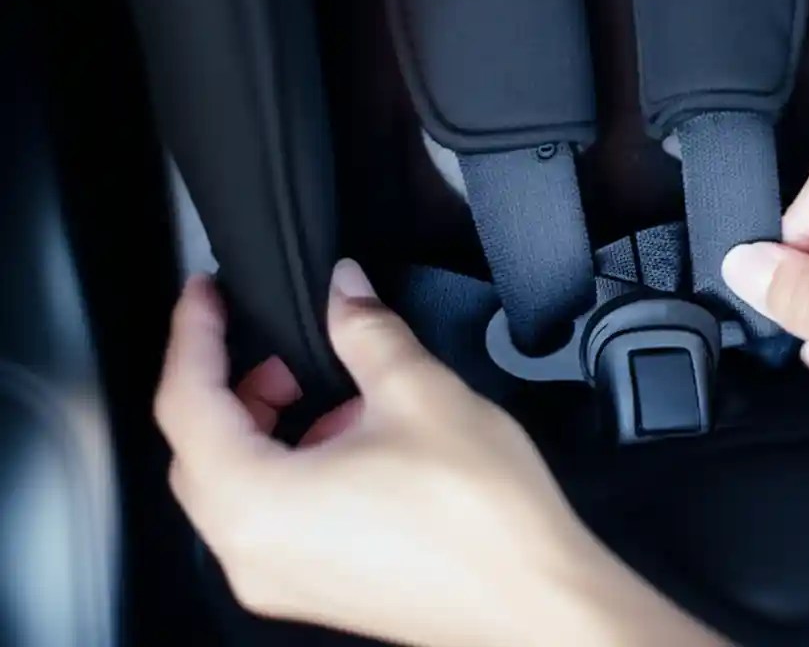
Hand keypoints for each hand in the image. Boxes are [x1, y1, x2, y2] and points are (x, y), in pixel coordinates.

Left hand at [156, 261, 722, 645]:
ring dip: (269, 427)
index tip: (206, 295)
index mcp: (256, 504)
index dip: (194, 334)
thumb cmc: (485, 522)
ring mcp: (282, 579)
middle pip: (202, 448)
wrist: (536, 601)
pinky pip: (274, 518)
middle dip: (235, 384)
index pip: (186, 401)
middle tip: (281, 343)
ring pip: (238, 485)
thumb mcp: (421, 393)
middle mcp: (252, 553)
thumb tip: (345, 292)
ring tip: (334, 394)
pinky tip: (355, 443)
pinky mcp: (316, 589)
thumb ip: (366, 329)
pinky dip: (293, 468)